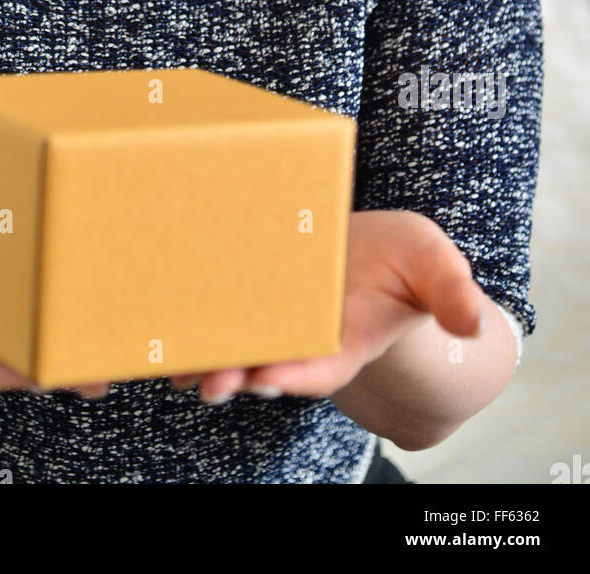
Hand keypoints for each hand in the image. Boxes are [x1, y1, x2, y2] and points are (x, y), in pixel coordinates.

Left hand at [169, 209, 488, 402]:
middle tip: (208, 379)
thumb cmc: (406, 260)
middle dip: (234, 373)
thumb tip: (473, 322)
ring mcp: (266, 321)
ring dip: (200, 355)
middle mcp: (297, 340)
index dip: (294, 375)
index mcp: (344, 342)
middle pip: (261, 364)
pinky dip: (184, 319)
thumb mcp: (434, 266)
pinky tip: (154, 319)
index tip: (268, 377)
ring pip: (228, 347)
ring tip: (172, 360)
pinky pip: (210, 313)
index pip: (318, 369)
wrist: (372, 250)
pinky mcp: (240, 296)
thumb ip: (450, 293)